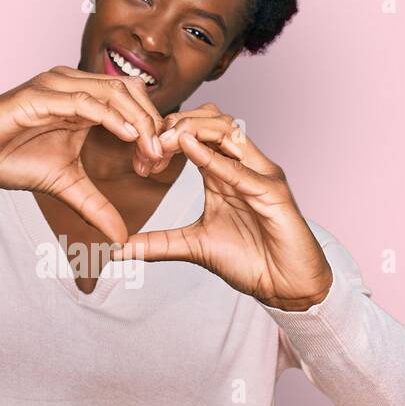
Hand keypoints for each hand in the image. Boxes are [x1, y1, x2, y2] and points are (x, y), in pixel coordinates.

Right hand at [0, 66, 165, 243]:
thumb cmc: (12, 159)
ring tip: (149, 151)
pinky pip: (84, 101)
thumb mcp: (65, 186)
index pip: (132, 101)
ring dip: (137, 121)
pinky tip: (127, 136)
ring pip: (112, 92)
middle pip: (130, 92)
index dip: (151, 129)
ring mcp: (57, 86)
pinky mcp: (40, 96)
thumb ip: (95, 205)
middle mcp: (73, 85)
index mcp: (83, 100)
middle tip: (158, 159)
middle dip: (151, 124)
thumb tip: (121, 238)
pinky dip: (110, 117)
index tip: (157, 164)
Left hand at [109, 103, 334, 308]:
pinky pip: (240, 168)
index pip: (196, 133)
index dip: (166, 136)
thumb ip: (156, 244)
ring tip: (163, 140)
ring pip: (228, 130)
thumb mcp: (192, 247)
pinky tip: (188, 148)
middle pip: (212, 120)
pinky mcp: (273, 193)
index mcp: (225, 172)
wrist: (286, 286)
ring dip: (192, 129)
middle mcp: (244, 165)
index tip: (141, 157)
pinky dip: (213, 156)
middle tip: (148, 144)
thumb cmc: (250, 260)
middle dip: (176, 124)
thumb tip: (118, 250)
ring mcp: (261, 174)